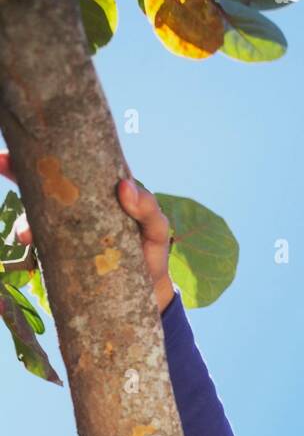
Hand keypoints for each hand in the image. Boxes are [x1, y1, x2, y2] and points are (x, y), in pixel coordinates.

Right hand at [0, 152, 174, 313]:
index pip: (67, 165)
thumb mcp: (157, 229)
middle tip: (2, 162)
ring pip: (35, 218)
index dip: (43, 151)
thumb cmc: (152, 252)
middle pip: (42, 185)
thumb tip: (124, 186)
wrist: (149, 294)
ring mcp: (67, 232)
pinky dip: (31, 247)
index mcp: (97, 191)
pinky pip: (40, 248)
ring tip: (25, 234)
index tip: (20, 141)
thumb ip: (147, 208)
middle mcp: (77, 208)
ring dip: (24, 222)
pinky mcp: (62, 258)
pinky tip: (30, 247)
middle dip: (18, 172)